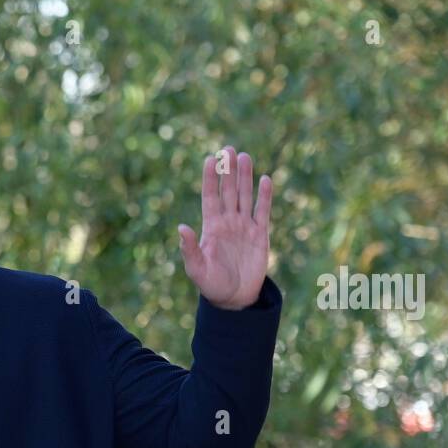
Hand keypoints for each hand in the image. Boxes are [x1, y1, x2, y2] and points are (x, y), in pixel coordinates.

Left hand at [177, 145, 272, 309]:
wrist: (234, 298)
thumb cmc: (211, 285)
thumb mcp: (196, 269)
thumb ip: (189, 249)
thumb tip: (181, 228)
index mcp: (211, 228)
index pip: (210, 197)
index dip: (209, 179)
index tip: (209, 159)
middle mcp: (228, 222)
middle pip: (228, 191)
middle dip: (228, 171)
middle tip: (228, 149)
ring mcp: (244, 226)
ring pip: (245, 196)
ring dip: (245, 177)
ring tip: (244, 156)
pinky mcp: (260, 234)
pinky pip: (263, 211)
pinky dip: (265, 196)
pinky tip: (266, 179)